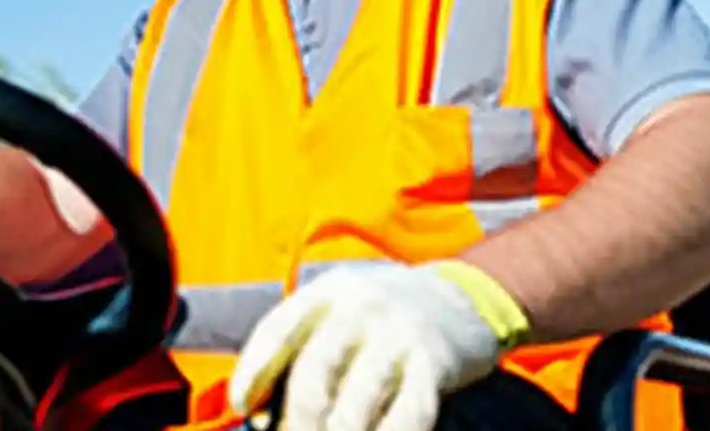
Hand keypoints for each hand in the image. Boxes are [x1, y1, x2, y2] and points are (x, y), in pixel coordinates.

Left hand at [228, 260, 530, 430]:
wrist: (467, 295)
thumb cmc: (384, 318)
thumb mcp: (343, 313)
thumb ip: (306, 351)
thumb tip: (264, 416)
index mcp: (328, 291)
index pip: (279, 329)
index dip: (255, 370)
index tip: (243, 406)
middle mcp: (361, 307)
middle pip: (314, 373)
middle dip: (297, 421)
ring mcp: (400, 335)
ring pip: (356, 404)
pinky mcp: (436, 364)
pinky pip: (407, 416)